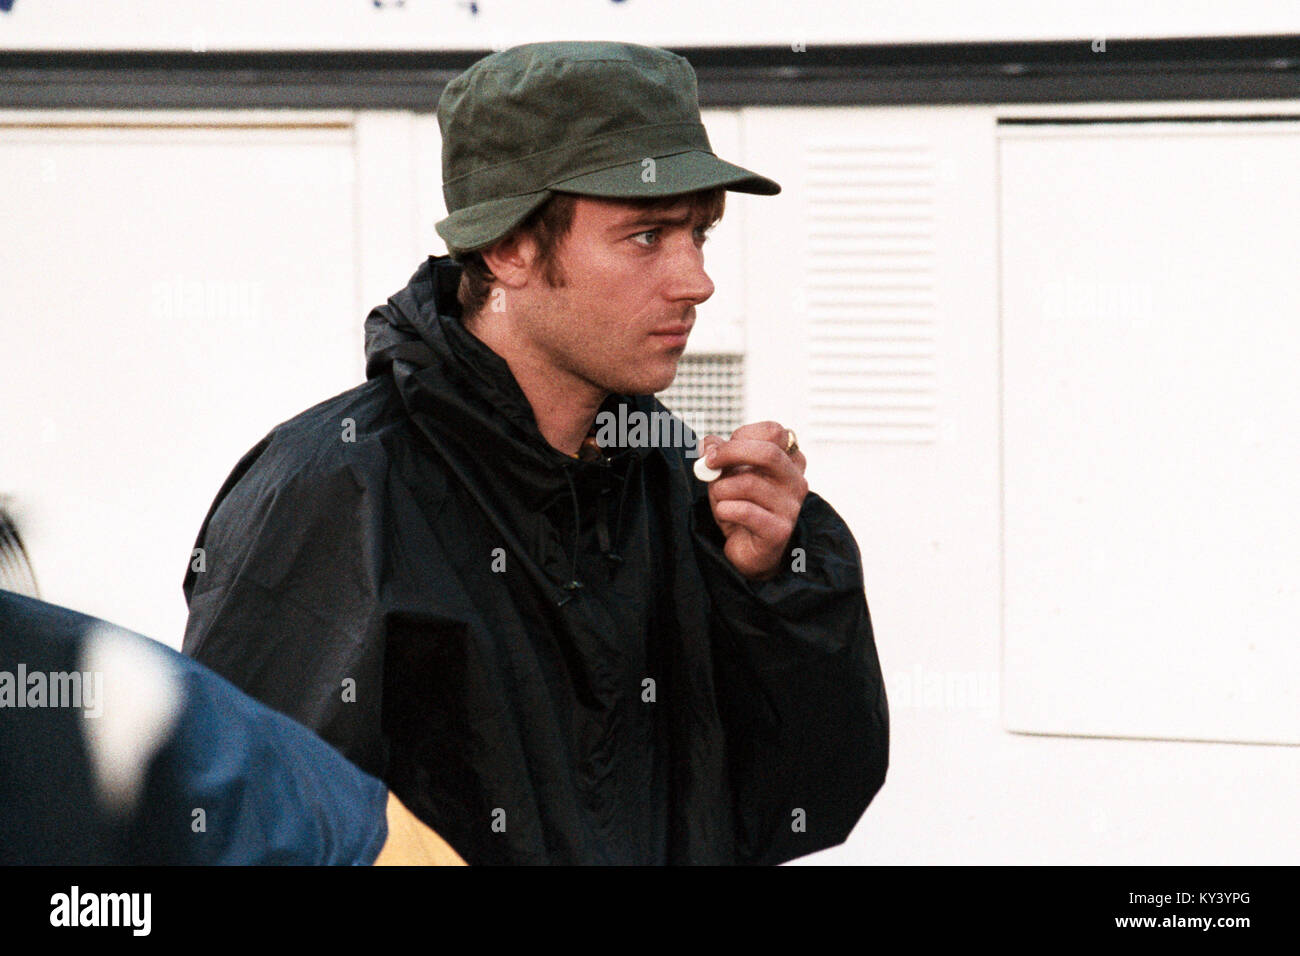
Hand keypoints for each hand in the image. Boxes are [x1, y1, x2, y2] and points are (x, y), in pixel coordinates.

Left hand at [698, 422, 807, 580]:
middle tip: (709, 463)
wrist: (749, 550)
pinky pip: (745, 511)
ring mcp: (791, 506)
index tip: (721, 449)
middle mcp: (796, 481)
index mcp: (789, 461)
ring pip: (748, 483)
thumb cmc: (741, 506)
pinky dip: (725, 510)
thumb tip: (708, 445)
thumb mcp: (727, 474)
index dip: (743, 436)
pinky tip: (725, 514)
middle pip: (768, 453)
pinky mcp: (780, 530)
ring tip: (721, 500)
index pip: (774, 432)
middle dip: (730, 453)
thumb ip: (719, 454)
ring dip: (722, 490)